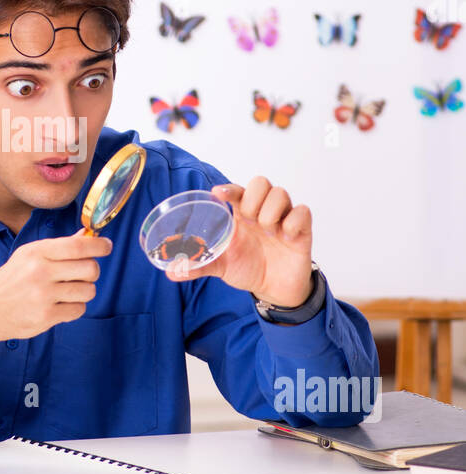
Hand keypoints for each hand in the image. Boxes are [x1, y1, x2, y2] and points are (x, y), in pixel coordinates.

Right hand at [0, 229, 111, 360]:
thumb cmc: (10, 280)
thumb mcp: (29, 256)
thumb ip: (59, 247)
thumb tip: (87, 236)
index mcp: (37, 252)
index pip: (79, 246)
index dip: (99, 246)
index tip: (106, 247)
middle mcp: (41, 272)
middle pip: (90, 269)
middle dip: (93, 272)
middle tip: (84, 274)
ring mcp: (44, 296)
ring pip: (88, 291)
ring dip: (84, 292)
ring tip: (69, 292)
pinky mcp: (46, 317)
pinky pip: (78, 310)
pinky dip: (75, 308)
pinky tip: (61, 305)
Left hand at [164, 176, 313, 307]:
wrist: (275, 290)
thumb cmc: (248, 269)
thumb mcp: (221, 266)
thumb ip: (198, 266)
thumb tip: (171, 272)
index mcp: (241, 216)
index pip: (236, 191)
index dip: (229, 189)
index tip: (218, 194)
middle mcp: (262, 212)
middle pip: (261, 182)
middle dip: (253, 197)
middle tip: (249, 219)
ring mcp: (283, 219)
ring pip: (281, 193)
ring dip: (271, 210)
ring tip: (267, 231)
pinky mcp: (302, 230)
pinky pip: (303, 212)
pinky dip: (293, 221)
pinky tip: (286, 236)